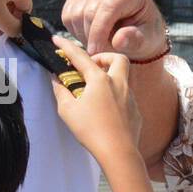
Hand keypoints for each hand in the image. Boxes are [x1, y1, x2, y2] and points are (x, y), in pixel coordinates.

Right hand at [50, 36, 141, 162]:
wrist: (118, 152)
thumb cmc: (91, 130)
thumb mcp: (67, 110)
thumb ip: (61, 92)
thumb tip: (56, 81)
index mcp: (100, 80)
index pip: (80, 57)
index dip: (66, 47)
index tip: (57, 38)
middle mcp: (118, 83)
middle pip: (117, 58)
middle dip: (105, 57)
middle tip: (92, 67)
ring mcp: (130, 97)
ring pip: (123, 78)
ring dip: (110, 79)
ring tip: (96, 93)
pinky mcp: (135, 112)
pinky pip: (126, 98)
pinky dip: (115, 99)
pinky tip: (106, 113)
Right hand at [61, 0, 167, 59]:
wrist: (136, 31)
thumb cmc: (144, 36)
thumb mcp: (146, 42)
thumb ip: (135, 40)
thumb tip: (119, 39)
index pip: (109, 7)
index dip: (99, 31)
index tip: (95, 51)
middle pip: (89, 10)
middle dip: (91, 36)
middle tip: (99, 52)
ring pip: (75, 12)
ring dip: (82, 33)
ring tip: (96, 43)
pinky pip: (67, 13)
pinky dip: (74, 29)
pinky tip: (88, 34)